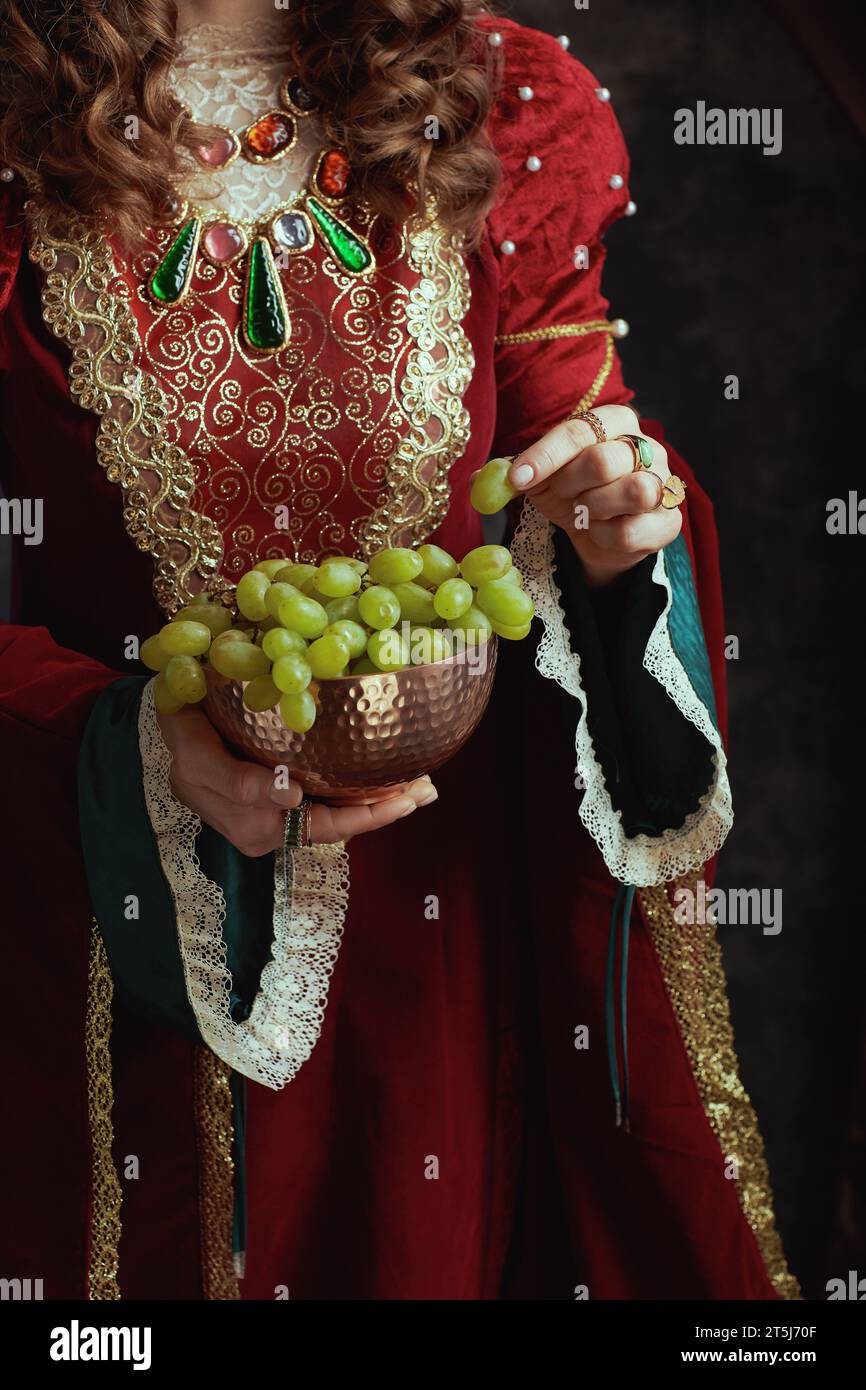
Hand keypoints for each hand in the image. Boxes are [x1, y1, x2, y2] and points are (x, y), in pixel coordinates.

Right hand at [157, 704, 436, 855]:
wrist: (169, 720)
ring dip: (380, 798)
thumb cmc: (181, 738)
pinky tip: (389, 771)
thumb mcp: (199, 761)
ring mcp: (279, 811)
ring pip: (337, 811)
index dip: (369, 816)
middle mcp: (273, 827)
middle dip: (385, 809)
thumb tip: (291, 798)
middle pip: (339, 824)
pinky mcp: (282, 790)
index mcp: (256, 829)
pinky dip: (360, 785)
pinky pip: (327, 794)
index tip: (404, 799)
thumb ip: (239, 783)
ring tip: (421, 784)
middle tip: (428, 788)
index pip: (325, 827)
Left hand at [506, 403, 682, 588]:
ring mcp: (663, 482)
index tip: (518, 479)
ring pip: (632, 491)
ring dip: (593, 509)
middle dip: (569, 486)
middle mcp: (647, 445)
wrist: (598, 533)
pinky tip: (600, 533)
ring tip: (584, 513)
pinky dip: (606, 537)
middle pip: (604, 461)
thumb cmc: (571, 492)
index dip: (544, 457)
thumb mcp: (538, 478)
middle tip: (561, 496)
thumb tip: (480, 481)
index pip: (580, 430)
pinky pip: (634, 530)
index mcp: (615, 421)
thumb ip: (511, 473)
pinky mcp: (669, 522)